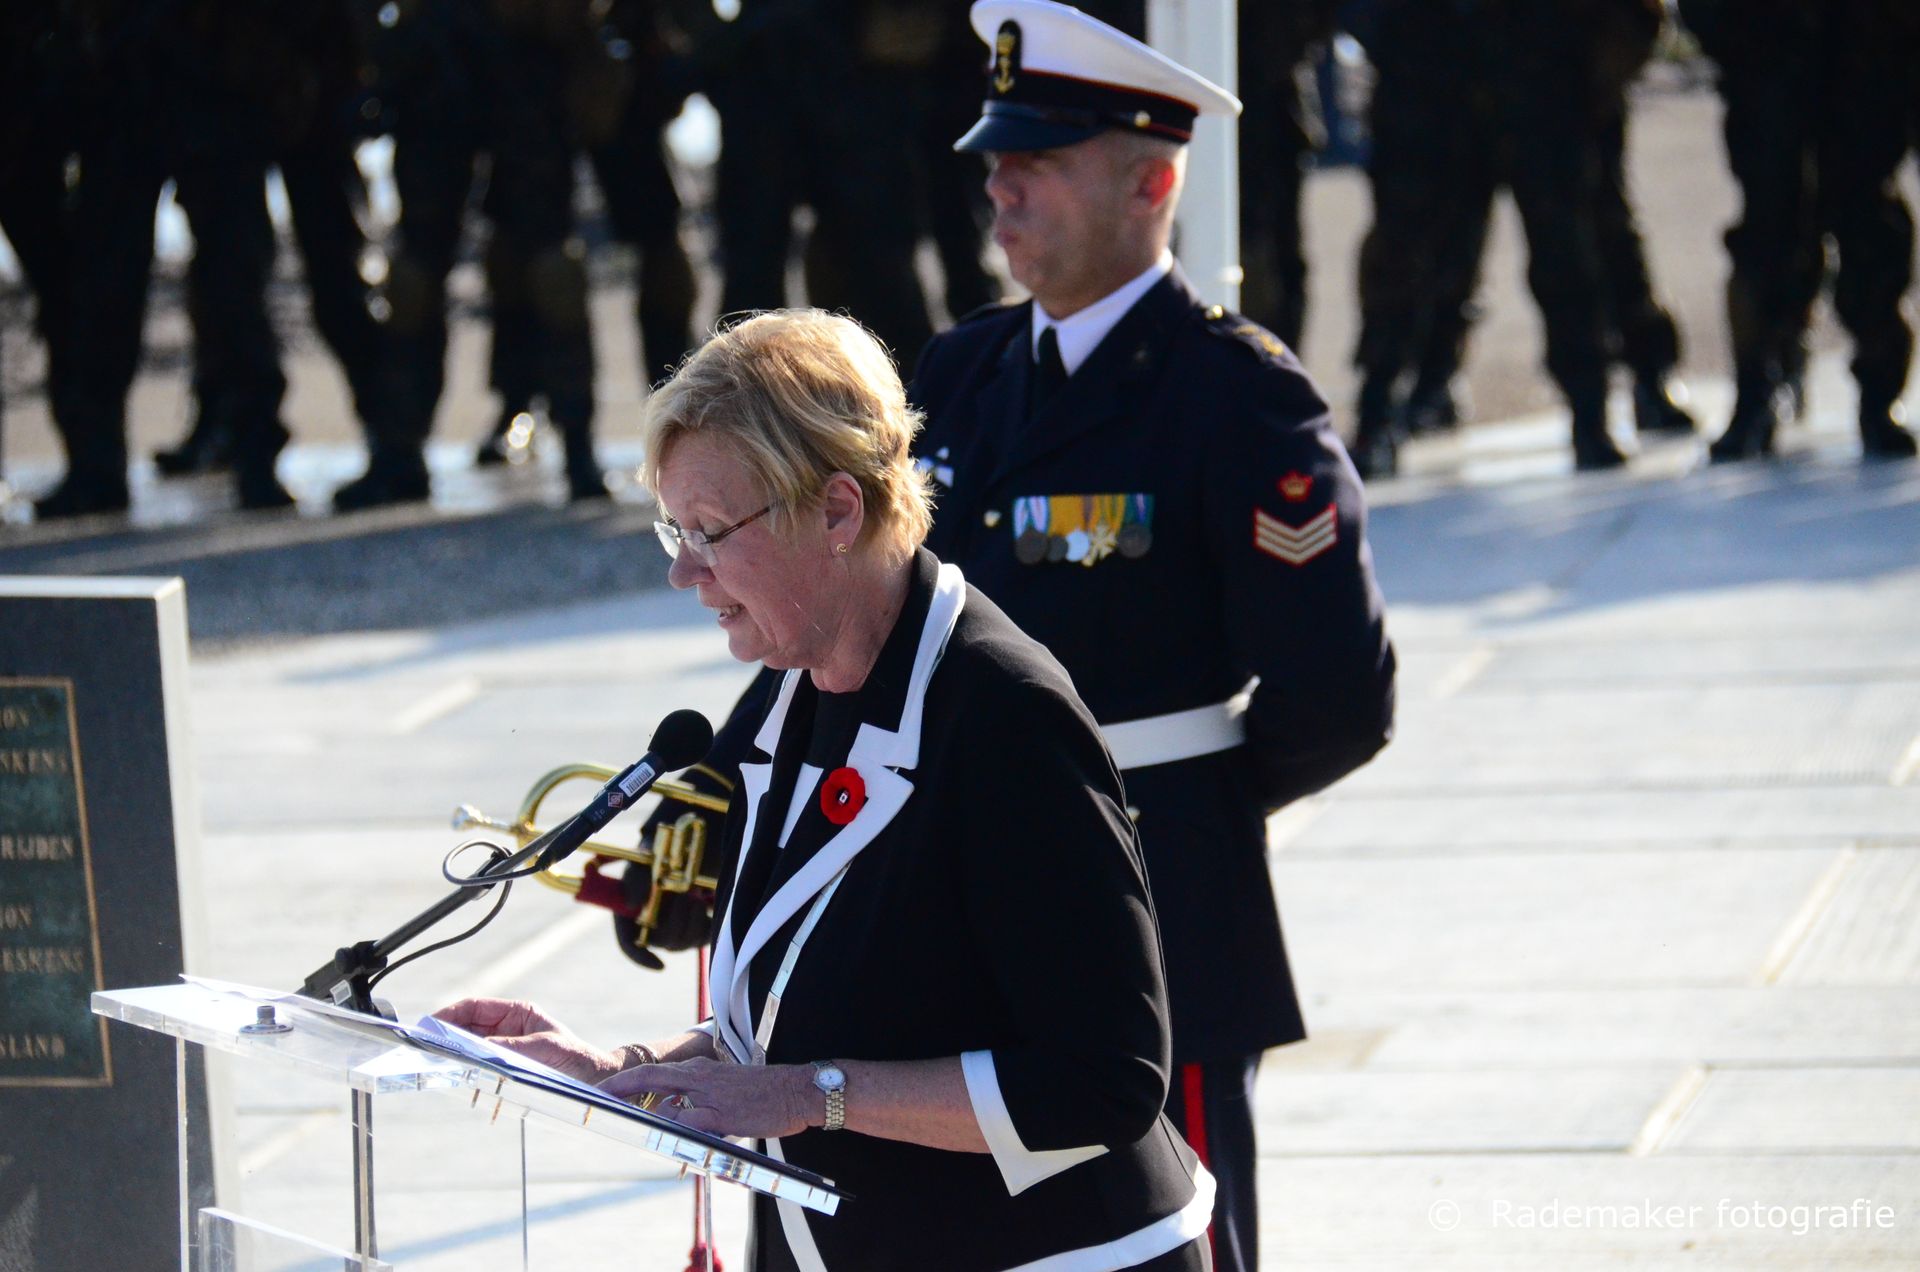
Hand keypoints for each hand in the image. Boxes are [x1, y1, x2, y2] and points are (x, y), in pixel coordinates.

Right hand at [433, 997, 623, 1082]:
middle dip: (446, 1035)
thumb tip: (480, 1047)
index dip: (450, 1014)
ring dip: (454, 1054)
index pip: (474, 1007)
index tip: (431, 1025)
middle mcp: (506, 1028)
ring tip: (437, 1062)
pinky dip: (466, 1070)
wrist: (594, 1080)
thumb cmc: (574, 1057)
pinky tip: (457, 1076)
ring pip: (469, 1048)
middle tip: (427, 1047)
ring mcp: (503, 1048)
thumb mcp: (543, 1048)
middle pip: (466, 1027)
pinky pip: (479, 1066)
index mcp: (516, 1013)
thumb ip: (511, 1047)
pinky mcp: (504, 1068)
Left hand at [600, 1057, 815, 1139]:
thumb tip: (670, 1113)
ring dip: (643, 1117)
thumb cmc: (763, 1092)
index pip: (652, 1072)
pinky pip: (691, 1124)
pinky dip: (676, 1132)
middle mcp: (699, 1078)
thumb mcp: (724, 1087)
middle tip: (595, 1097)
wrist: (796, 1090)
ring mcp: (710, 1096)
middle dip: (618, 1088)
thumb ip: (695, 1099)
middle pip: (648, 1078)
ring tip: (624, 1126)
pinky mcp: (723, 1116)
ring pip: (665, 1104)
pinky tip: (665, 1142)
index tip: (602, 1090)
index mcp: (699, 1069)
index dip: (624, 1081)